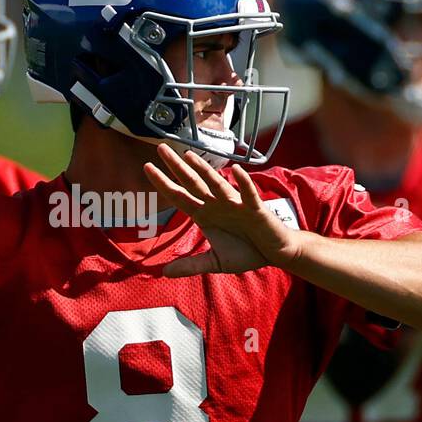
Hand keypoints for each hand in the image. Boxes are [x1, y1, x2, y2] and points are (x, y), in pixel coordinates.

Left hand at [143, 144, 300, 276]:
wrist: (274, 253)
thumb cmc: (246, 252)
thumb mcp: (214, 262)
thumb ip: (190, 265)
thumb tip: (165, 273)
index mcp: (205, 214)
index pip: (179, 196)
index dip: (163, 183)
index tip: (147, 167)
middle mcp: (216, 204)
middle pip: (193, 183)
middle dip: (177, 167)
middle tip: (161, 148)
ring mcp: (235, 204)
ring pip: (216, 184)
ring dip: (203, 170)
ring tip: (189, 156)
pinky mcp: (255, 208)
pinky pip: (248, 194)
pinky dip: (242, 183)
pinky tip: (235, 171)